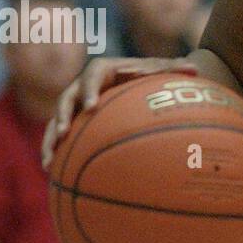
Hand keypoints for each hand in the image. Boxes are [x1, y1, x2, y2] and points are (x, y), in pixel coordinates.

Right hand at [42, 56, 199, 169]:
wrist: (143, 82)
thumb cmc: (155, 76)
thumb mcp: (164, 71)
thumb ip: (175, 69)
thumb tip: (193, 70)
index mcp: (104, 70)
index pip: (91, 75)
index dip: (88, 90)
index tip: (91, 107)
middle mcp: (85, 86)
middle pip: (68, 98)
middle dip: (62, 115)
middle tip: (63, 132)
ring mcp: (78, 104)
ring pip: (57, 120)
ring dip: (51, 139)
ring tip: (48, 161)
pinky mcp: (76, 121)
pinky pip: (62, 136)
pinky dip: (57, 151)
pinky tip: (52, 172)